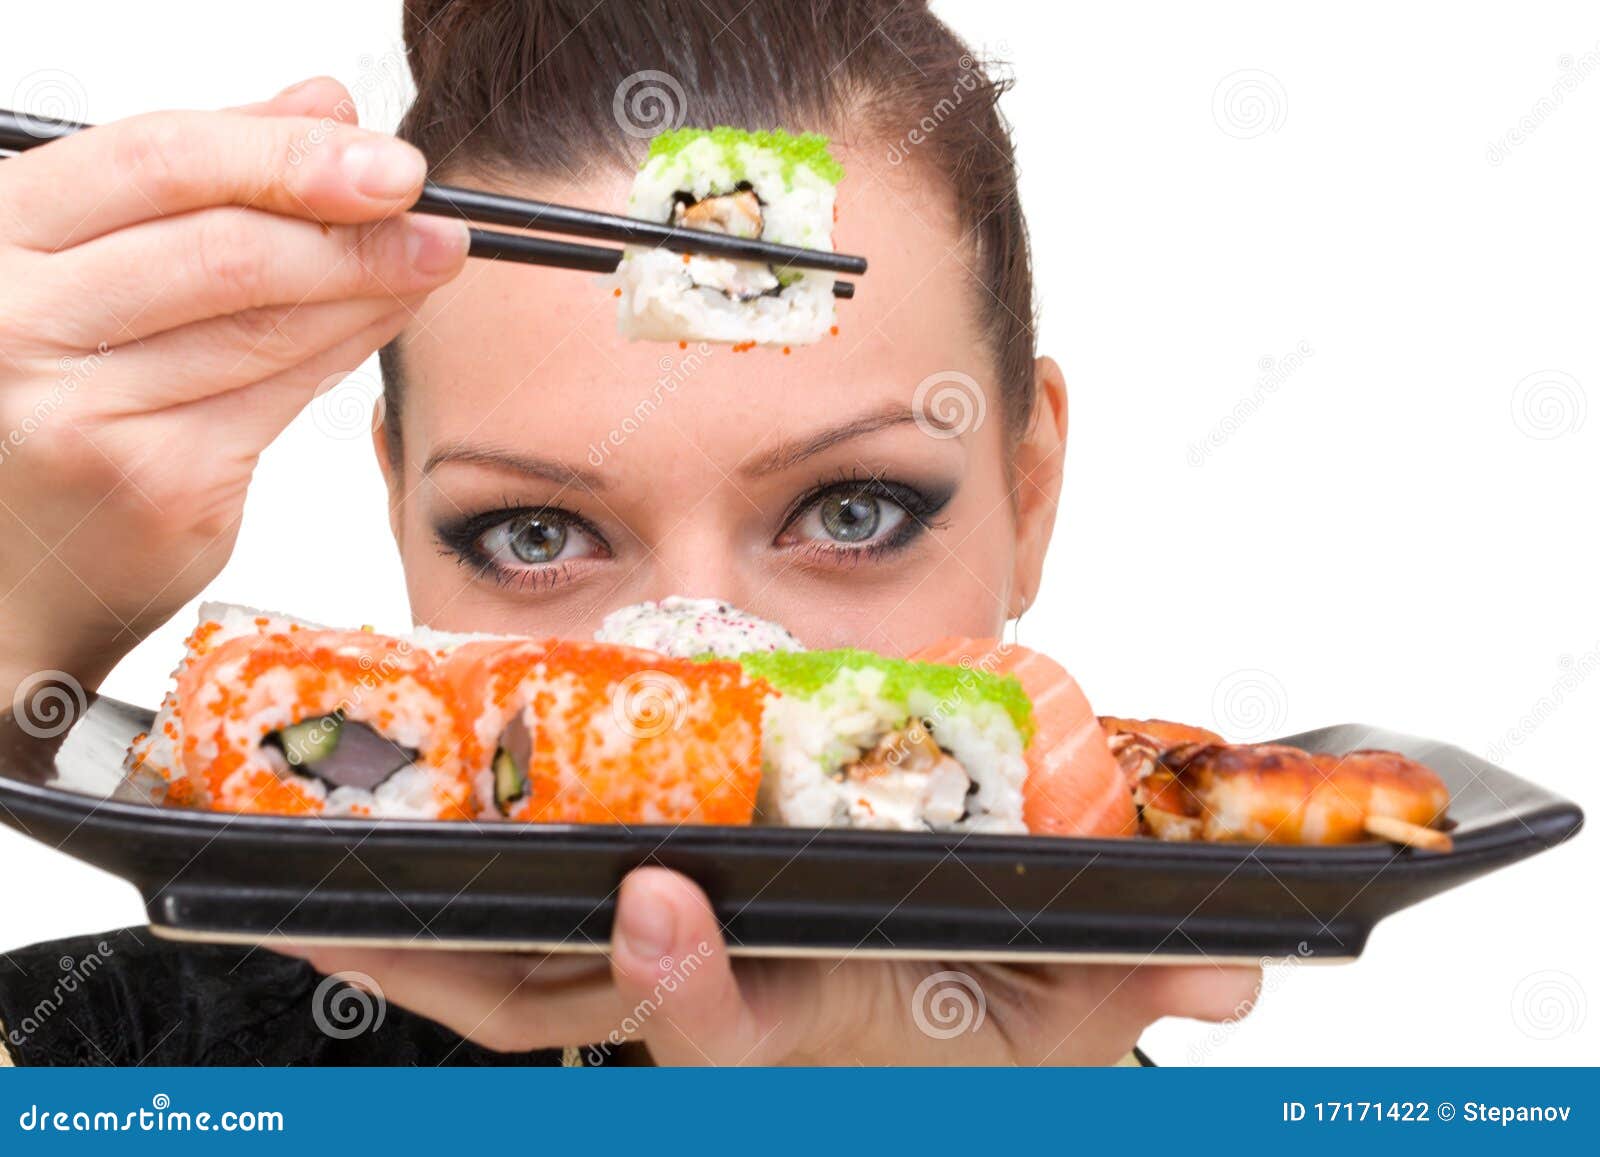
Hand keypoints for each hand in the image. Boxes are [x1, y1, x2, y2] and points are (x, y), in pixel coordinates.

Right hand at [0, 78, 468, 694]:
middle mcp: (17, 320)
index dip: (287, 151)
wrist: (7, 564)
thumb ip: (201, 183)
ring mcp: (82, 411)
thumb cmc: (45, 398)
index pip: (158, 159)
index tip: (384, 157)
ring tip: (428, 258)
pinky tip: (383, 319)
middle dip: (352, 226)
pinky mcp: (157, 483)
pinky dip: (346, 347)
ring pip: (266, 325)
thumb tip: (321, 104)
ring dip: (369, 285)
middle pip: (225, 247)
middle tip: (433, 215)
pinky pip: (281, 395)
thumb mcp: (86, 265)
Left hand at [289, 867, 1260, 1064]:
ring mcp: (671, 1000)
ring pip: (527, 994)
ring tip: (325, 887)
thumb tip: (1234, 957)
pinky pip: (518, 958)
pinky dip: (444, 925)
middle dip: (488, 975)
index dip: (697, 982)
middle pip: (585, 1018)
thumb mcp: (1070, 1008)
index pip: (742, 1029)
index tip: (663, 900)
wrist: (942, 1043)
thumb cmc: (990, 1026)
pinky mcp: (638, 964)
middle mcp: (727, 1020)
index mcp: (817, 1026)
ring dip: (428, 950)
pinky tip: (376, 871)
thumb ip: (1138, 974)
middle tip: (386, 911)